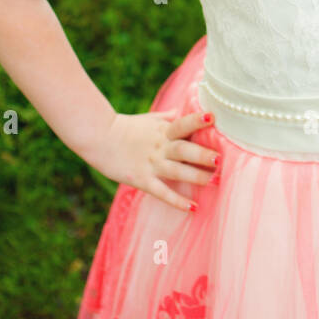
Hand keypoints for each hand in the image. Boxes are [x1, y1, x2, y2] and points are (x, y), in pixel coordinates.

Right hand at [97, 107, 219, 211]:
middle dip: (202, 154)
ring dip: (196, 176)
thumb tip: (183, 110)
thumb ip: (167, 118)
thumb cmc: (125, 127)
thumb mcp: (148, 119)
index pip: (182, 124)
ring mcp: (151, 164)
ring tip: (214, 180)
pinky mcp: (142, 180)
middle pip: (184, 150)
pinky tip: (193, 208)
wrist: (98, 138)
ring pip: (177, 171)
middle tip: (220, 158)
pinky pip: (162, 192)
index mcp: (162, 131)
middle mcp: (159, 147)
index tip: (213, 118)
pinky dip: (177, 201)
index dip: (196, 120)